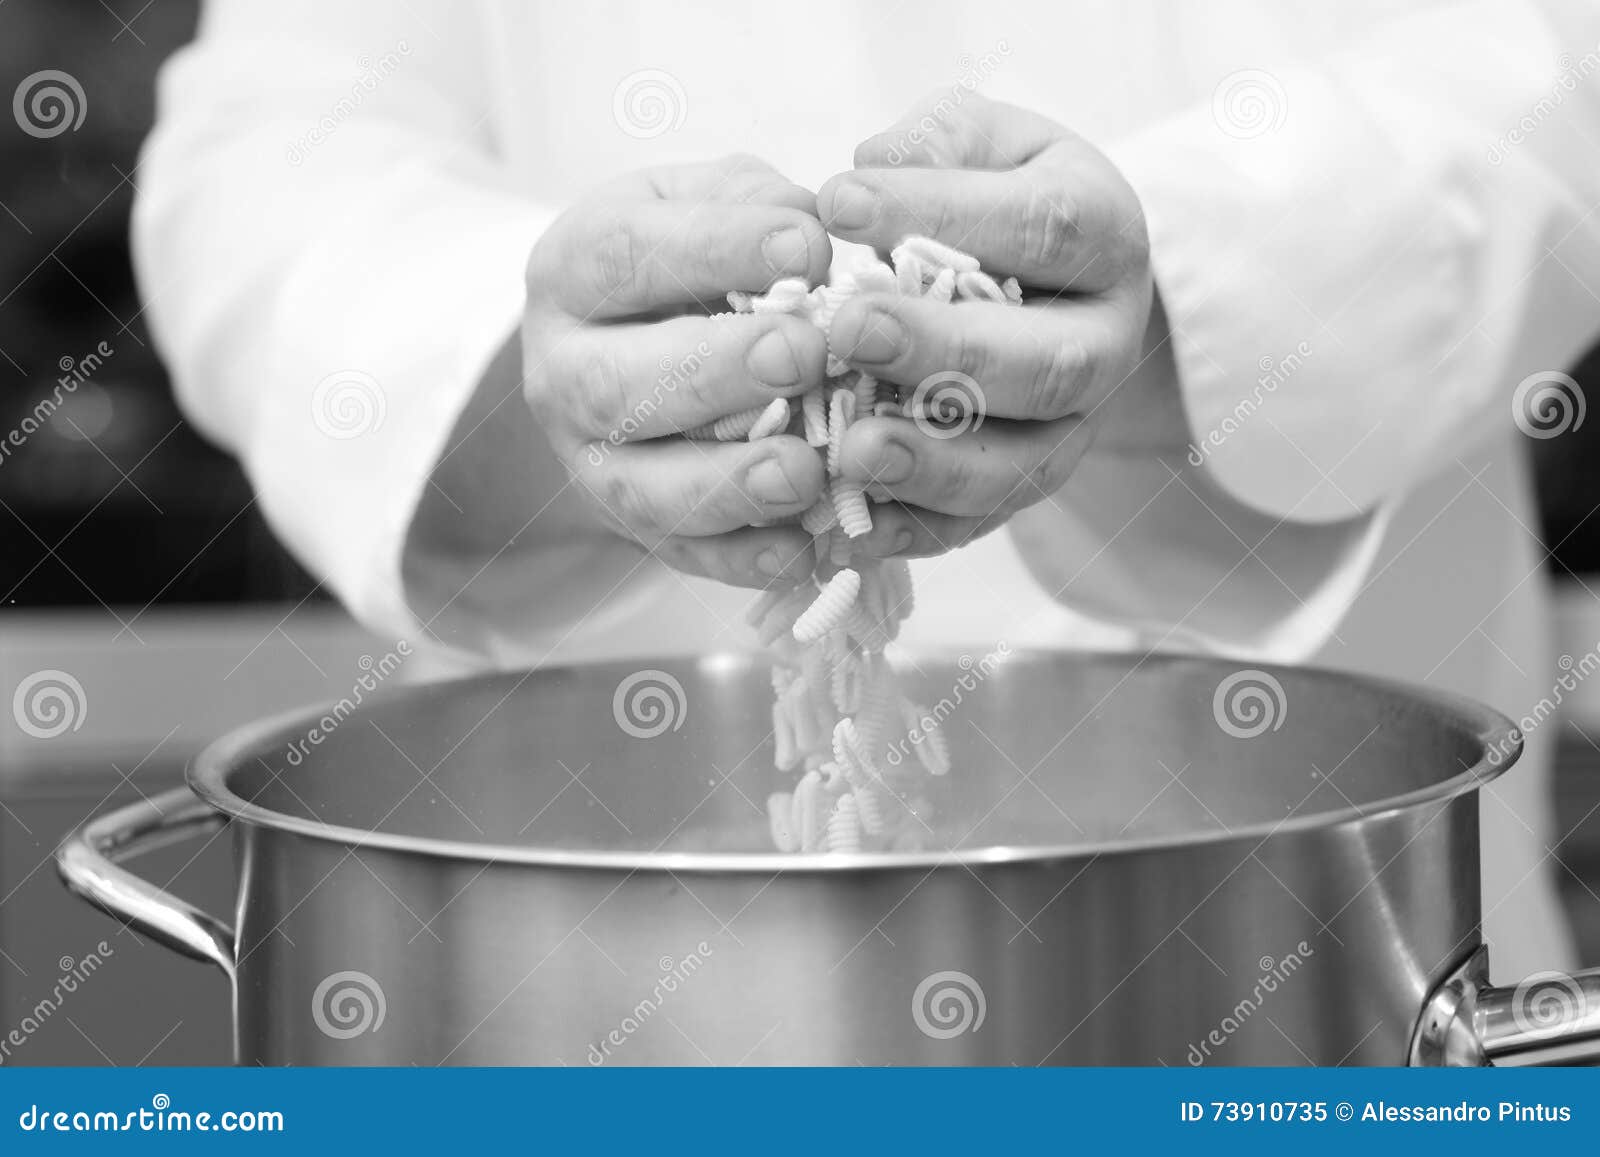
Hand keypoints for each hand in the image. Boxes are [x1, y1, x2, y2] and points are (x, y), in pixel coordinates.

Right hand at [522, 155, 832, 587]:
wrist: (636, 340)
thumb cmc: (688, 259)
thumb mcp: (704, 201)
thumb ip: (753, 202)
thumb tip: (813, 234)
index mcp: (573, 271)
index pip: (627, 255)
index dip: (716, 250)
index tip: (809, 247)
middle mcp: (564, 374)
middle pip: (619, 384)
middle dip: (715, 372)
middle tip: (803, 354)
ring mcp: (591, 463)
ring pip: (643, 487)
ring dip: (727, 484)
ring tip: (805, 470)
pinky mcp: (636, 528)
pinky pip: (684, 555)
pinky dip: (744, 561)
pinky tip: (804, 550)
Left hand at [816, 94, 1154, 557]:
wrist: (1048, 286)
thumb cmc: (996, 199)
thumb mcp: (982, 141)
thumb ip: (939, 142)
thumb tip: (871, 171)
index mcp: (1105, 236)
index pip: (1044, 225)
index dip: (945, 215)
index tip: (837, 204)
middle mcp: (1106, 341)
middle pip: (1047, 364)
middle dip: (945, 352)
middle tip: (852, 329)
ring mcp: (1073, 427)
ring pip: (1026, 463)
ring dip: (936, 462)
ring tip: (854, 447)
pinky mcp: (1024, 487)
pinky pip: (980, 525)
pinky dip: (913, 530)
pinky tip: (849, 526)